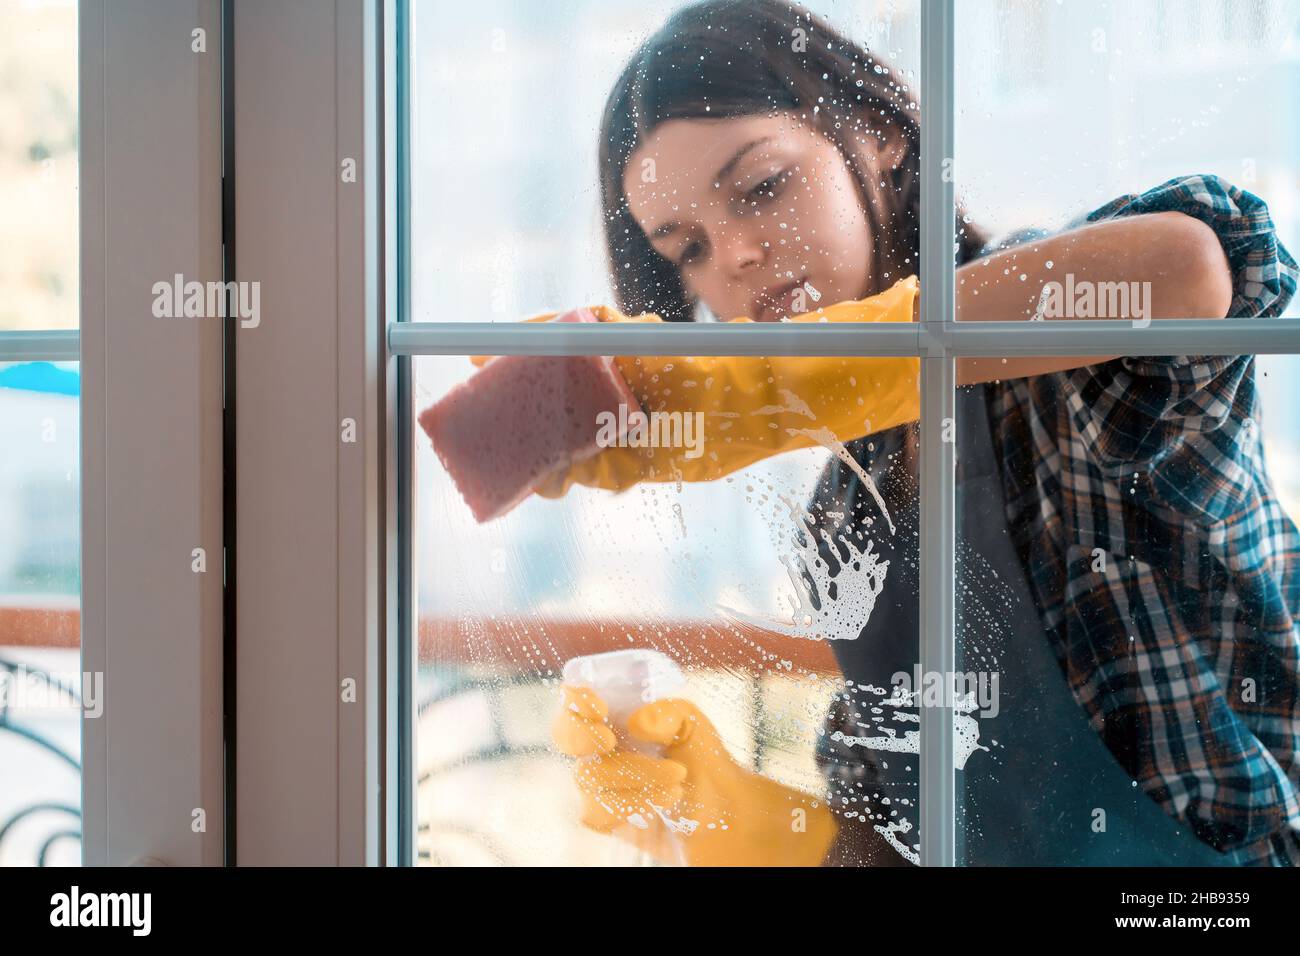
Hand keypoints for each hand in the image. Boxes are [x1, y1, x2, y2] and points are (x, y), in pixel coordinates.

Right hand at [552, 685, 836, 866]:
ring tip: (676, 777)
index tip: (598, 706)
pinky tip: (667, 798)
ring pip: (591, 776)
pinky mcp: (603, 817)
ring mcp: (597, 783)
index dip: (575, 700)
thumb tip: (636, 724)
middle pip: (564, 735)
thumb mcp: (691, 723)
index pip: (575, 699)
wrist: (724, 809)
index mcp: (614, 715)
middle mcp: (599, 747)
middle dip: (580, 734)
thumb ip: (666, 713)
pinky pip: (600, 809)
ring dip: (635, 774)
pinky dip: (635, 802)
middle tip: (608, 739)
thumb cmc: (704, 758)